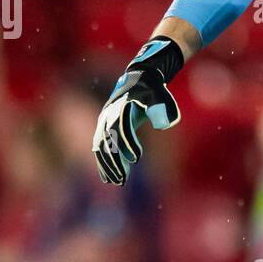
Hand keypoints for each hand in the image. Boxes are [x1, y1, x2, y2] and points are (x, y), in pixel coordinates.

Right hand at [92, 39, 182, 185]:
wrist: (138, 79)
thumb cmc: (152, 88)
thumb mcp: (160, 93)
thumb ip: (163, 106)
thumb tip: (162, 124)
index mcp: (120, 106)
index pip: (120, 128)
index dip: (127, 143)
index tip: (136, 159)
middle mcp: (107, 115)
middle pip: (106, 142)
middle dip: (114, 161)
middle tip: (123, 179)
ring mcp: (103, 123)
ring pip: (100, 148)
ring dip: (107, 166)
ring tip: (117, 182)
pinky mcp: (104, 130)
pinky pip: (100, 149)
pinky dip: (103, 164)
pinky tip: (108, 179)